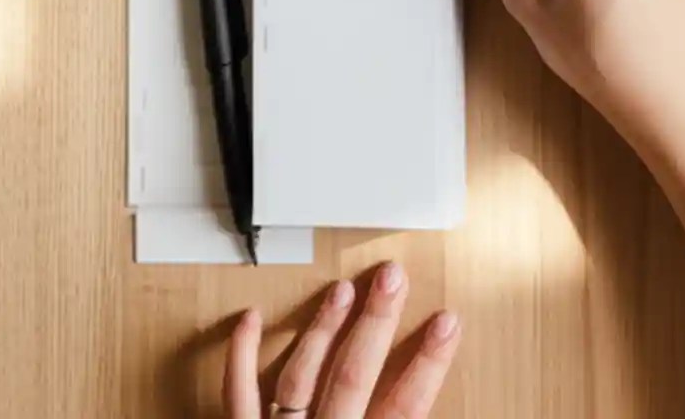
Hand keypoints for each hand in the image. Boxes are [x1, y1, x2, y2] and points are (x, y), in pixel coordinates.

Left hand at [223, 263, 459, 418]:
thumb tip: (443, 411)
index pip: (407, 407)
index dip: (429, 363)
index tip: (447, 323)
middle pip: (354, 375)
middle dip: (376, 322)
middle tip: (392, 279)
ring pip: (301, 376)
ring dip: (323, 328)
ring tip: (341, 289)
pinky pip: (237, 393)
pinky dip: (240, 354)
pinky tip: (250, 319)